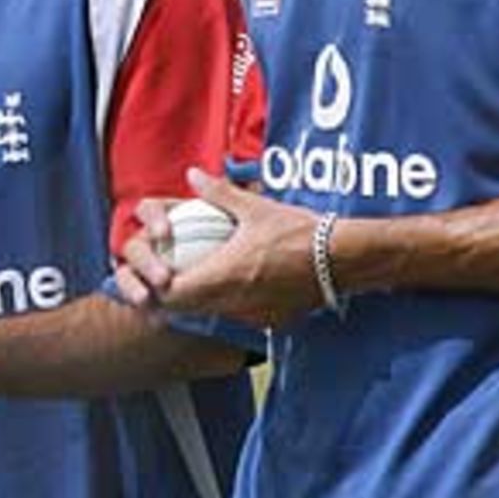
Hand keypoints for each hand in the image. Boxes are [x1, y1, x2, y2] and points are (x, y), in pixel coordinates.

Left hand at [118, 167, 324, 327]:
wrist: (340, 259)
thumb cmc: (298, 231)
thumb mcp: (255, 207)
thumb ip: (218, 193)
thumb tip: (192, 175)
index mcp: (223, 273)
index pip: (172, 293)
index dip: (158, 286)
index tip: (159, 270)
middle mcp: (232, 301)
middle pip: (186, 310)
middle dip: (174, 296)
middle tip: (173, 275)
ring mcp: (251, 315)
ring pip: (210, 316)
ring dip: (199, 302)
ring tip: (200, 279)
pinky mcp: (269, 322)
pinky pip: (237, 318)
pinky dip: (228, 306)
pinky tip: (235, 288)